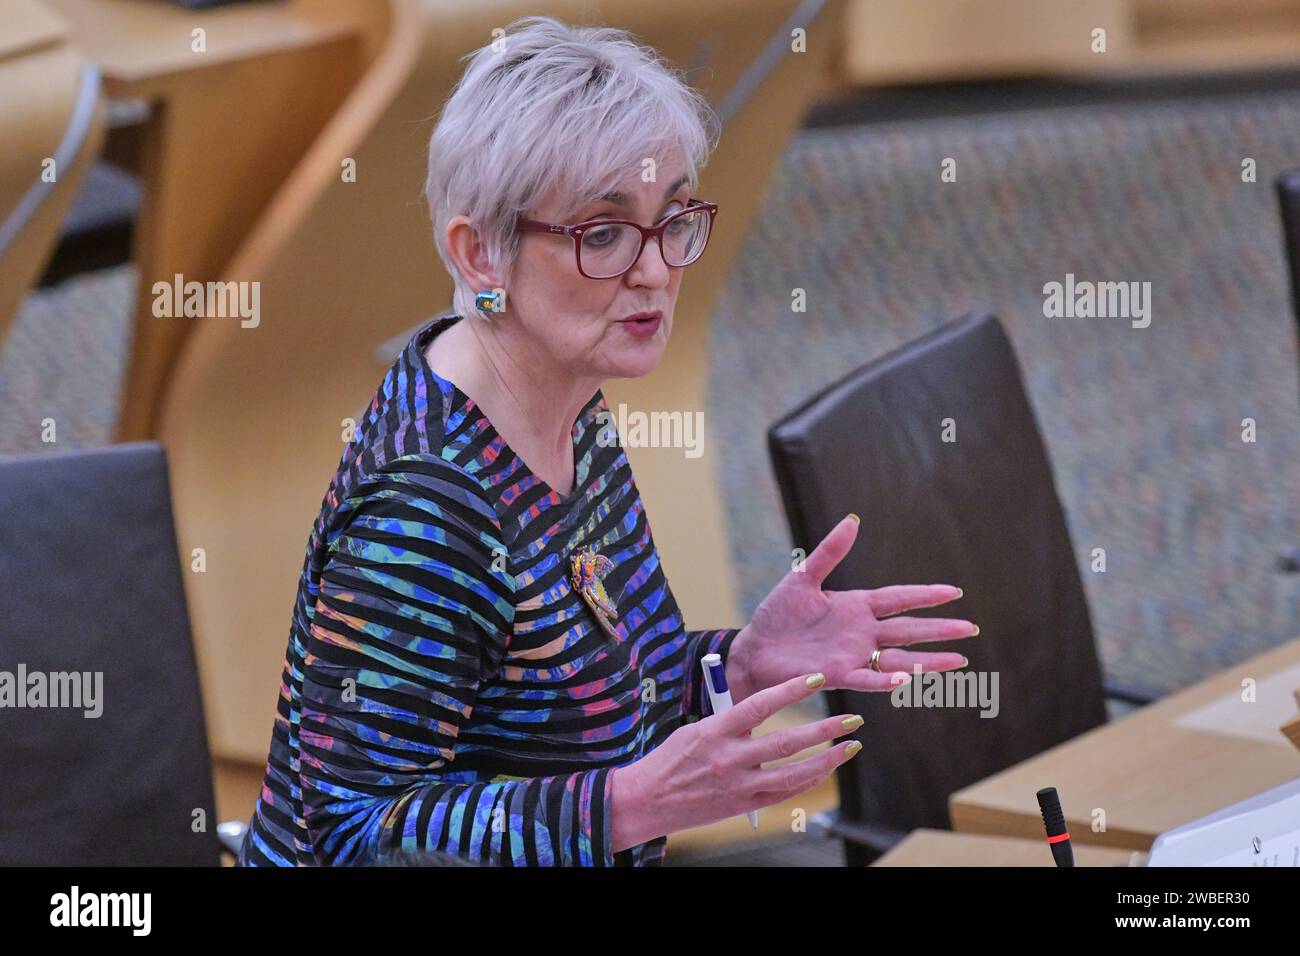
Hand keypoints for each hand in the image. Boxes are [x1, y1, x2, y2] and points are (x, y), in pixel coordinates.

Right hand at [609, 672, 861, 851]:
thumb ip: (728, 721)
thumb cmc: (668, 761)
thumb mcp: (694, 731)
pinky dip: (807, 780)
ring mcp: (739, 784)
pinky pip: (784, 792)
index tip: (816, 679)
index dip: (791, 690)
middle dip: (824, 730)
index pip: (760, 704)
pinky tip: (825, 769)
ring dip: (827, 759)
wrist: (646, 800)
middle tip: (851, 719)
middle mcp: (729, 758)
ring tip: (849, 747)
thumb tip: (758, 708)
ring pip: (793, 772)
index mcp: (715, 731)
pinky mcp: (743, 804)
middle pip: (787, 742)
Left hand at [726, 514, 976, 701]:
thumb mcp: (802, 578)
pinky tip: (906, 677)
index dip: (925, 595)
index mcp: (856, 607)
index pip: (898, 599)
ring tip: (960, 660)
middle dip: (940, 629)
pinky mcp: (837, 674)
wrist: (752, 648)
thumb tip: (853, 521)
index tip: (954, 592)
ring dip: (928, 660)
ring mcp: (852, 655)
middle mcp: (861, 632)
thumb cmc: (776, 616)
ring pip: (899, 657)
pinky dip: (885, 679)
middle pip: (909, 629)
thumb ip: (829, 552)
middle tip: (971, 629)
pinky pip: (867, 678)